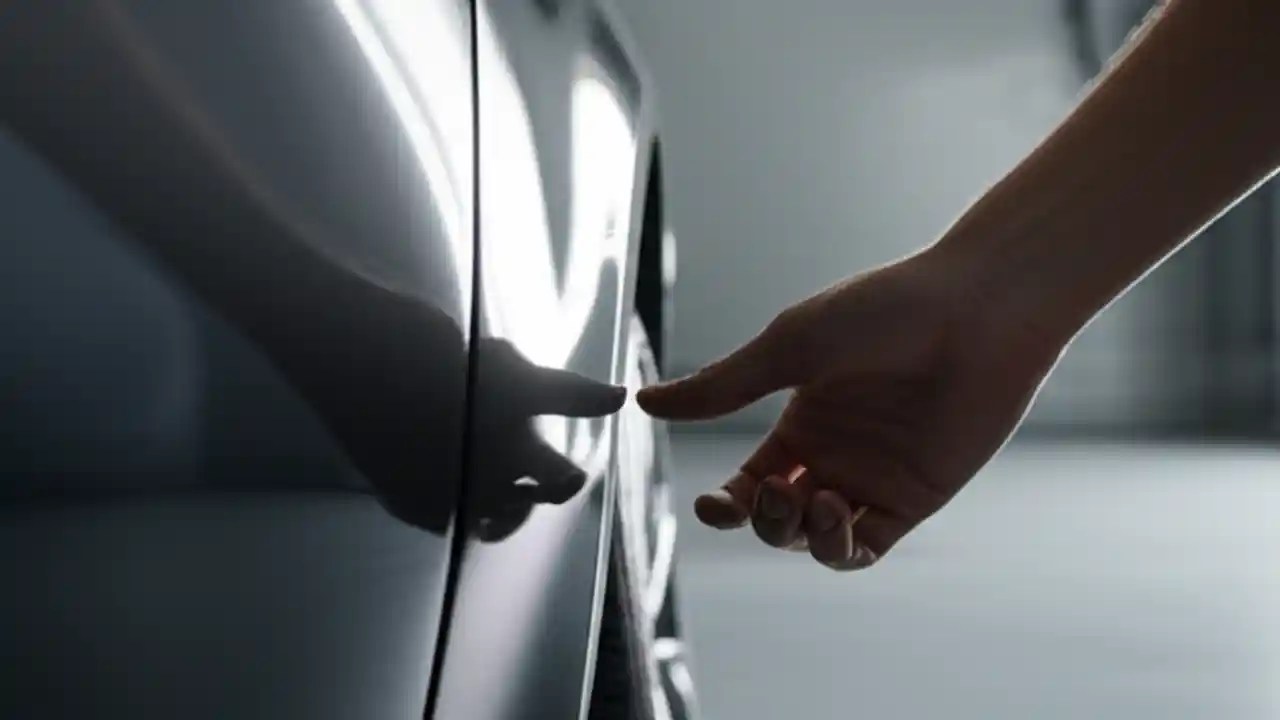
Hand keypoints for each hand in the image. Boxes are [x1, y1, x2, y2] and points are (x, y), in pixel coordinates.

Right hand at [636, 251, 1062, 569]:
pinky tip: (837, 512)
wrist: (977, 310)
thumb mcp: (789, 347)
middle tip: (774, 490)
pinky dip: (840, 546)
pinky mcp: (915, 497)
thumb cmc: (883, 312)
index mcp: (801, 421)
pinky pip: (865, 546)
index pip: (749, 483)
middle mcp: (834, 455)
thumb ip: (722, 386)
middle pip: (778, 518)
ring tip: (814, 500)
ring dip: (799, 534)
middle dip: (763, 518)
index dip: (726, 505)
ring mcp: (874, 478)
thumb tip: (643, 401)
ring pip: (817, 541)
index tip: (712, 507)